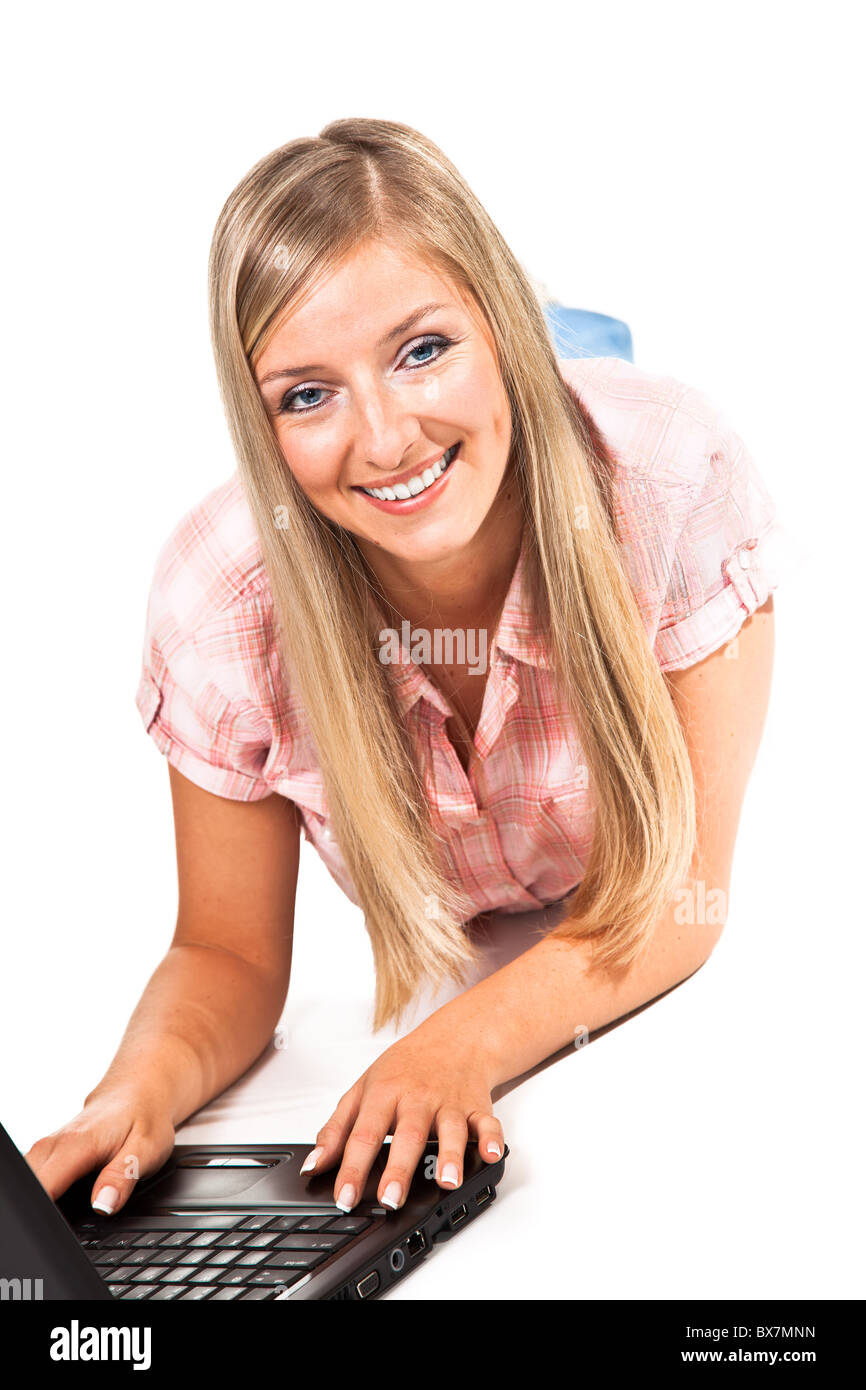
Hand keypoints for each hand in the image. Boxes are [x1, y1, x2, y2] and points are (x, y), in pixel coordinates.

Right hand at [24, 1087, 176, 1216]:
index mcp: (75, 1145)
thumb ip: (122, 1178)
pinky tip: (59, 1202)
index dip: (47, 1216)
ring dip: (39, 1202)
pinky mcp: (46, 1152)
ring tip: (63, 1216)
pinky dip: (41, 1193)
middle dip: (40, 1212)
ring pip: (27, 1183)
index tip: (60, 1230)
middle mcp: (53, 1145)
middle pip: (28, 1189)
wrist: (139, 1091)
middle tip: (64, 1228)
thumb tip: (102, 1207)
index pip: (42, 1189)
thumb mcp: (147, 1149)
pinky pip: (33, 1177)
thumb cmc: (144, 1117)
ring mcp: (46, 1148)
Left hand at [303, 1018, 503, 1211]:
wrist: (453, 1038)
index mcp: (385, 1093)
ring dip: (451, 1156)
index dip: (353, 1168)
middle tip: (391, 1199)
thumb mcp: (363, 1090)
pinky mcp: (477, 1107)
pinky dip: (493, 1138)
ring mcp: (449, 1102)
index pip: (364, 1133)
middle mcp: (418, 1098)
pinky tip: (492, 1154)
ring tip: (446, 1183)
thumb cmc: (403, 1069)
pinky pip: (489, 1123)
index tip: (345, 1198)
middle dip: (400, 1168)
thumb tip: (313, 1165)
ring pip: (451, 1130)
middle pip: (409, 1134)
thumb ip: (337, 1129)